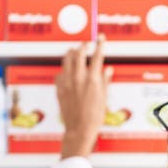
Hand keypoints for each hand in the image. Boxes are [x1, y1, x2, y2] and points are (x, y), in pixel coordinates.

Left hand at [56, 36, 113, 158]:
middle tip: (86, 44)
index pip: (97, 56)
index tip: (101, 38)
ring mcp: (67, 83)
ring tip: (74, 51)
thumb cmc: (94, 118)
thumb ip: (105, 82)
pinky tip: (66, 71)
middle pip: (79, 53)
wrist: (79, 129)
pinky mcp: (60, 89)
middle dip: (84, 46)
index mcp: (93, 80)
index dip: (100, 44)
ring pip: (67, 60)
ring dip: (71, 53)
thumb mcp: (104, 99)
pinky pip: (60, 73)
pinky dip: (64, 70)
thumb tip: (108, 70)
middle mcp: (79, 78)